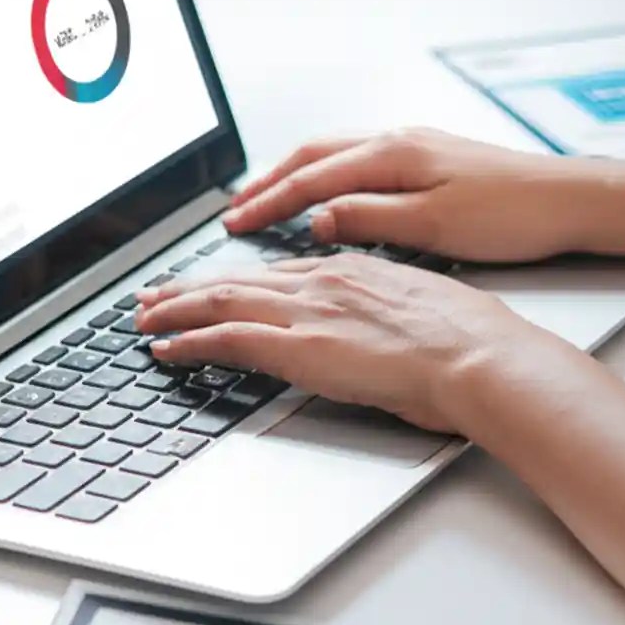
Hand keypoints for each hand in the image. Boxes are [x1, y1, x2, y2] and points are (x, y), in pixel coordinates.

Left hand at [135, 253, 548, 431]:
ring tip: (144, 320)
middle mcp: (323, 281)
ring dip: (176, 310)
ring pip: (221, 300)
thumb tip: (380, 330)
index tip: (214, 285)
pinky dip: (189, 340)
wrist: (480, 354)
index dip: (238, 279)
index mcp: (354, 269)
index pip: (279, 272)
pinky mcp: (297, 345)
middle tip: (154, 296)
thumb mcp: (425, 309)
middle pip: (239, 279)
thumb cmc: (470, 340)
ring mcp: (307, 310)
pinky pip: (226, 335)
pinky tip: (166, 349)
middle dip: (189, 288)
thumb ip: (388, 314)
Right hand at [225, 127, 595, 262]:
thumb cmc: (514, 215)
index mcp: (394, 156)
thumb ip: (370, 218)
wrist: (571, 200)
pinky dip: (328, 179)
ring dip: (296, 178)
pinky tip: (326, 197)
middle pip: (314, 156)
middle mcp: (399, 142)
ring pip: (335, 156)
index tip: (234, 224)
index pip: (312, 178)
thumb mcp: (435, 227)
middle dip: (269, 184)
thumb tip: (317, 219)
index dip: (268, 203)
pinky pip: (359, 163)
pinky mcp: (430, 161)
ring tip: (266, 202)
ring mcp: (415, 148)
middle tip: (235, 211)